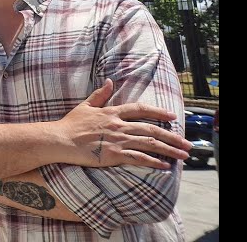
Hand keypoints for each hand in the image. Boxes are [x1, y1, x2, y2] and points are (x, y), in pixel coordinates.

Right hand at [54, 79, 190, 169]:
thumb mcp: (85, 106)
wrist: (60, 139)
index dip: (158, 112)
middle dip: (172, 136)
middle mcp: (118, 125)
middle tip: (187, 143)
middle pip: (151, 129)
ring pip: (149, 144)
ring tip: (182, 156)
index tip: (173, 116)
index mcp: (112, 112)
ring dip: (168, 149)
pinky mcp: (113, 155)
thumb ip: (99, 95)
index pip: (140, 109)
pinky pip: (138, 158)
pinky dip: (153, 162)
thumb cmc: (70, 124)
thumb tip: (108, 82)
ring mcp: (117, 140)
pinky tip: (164, 165)